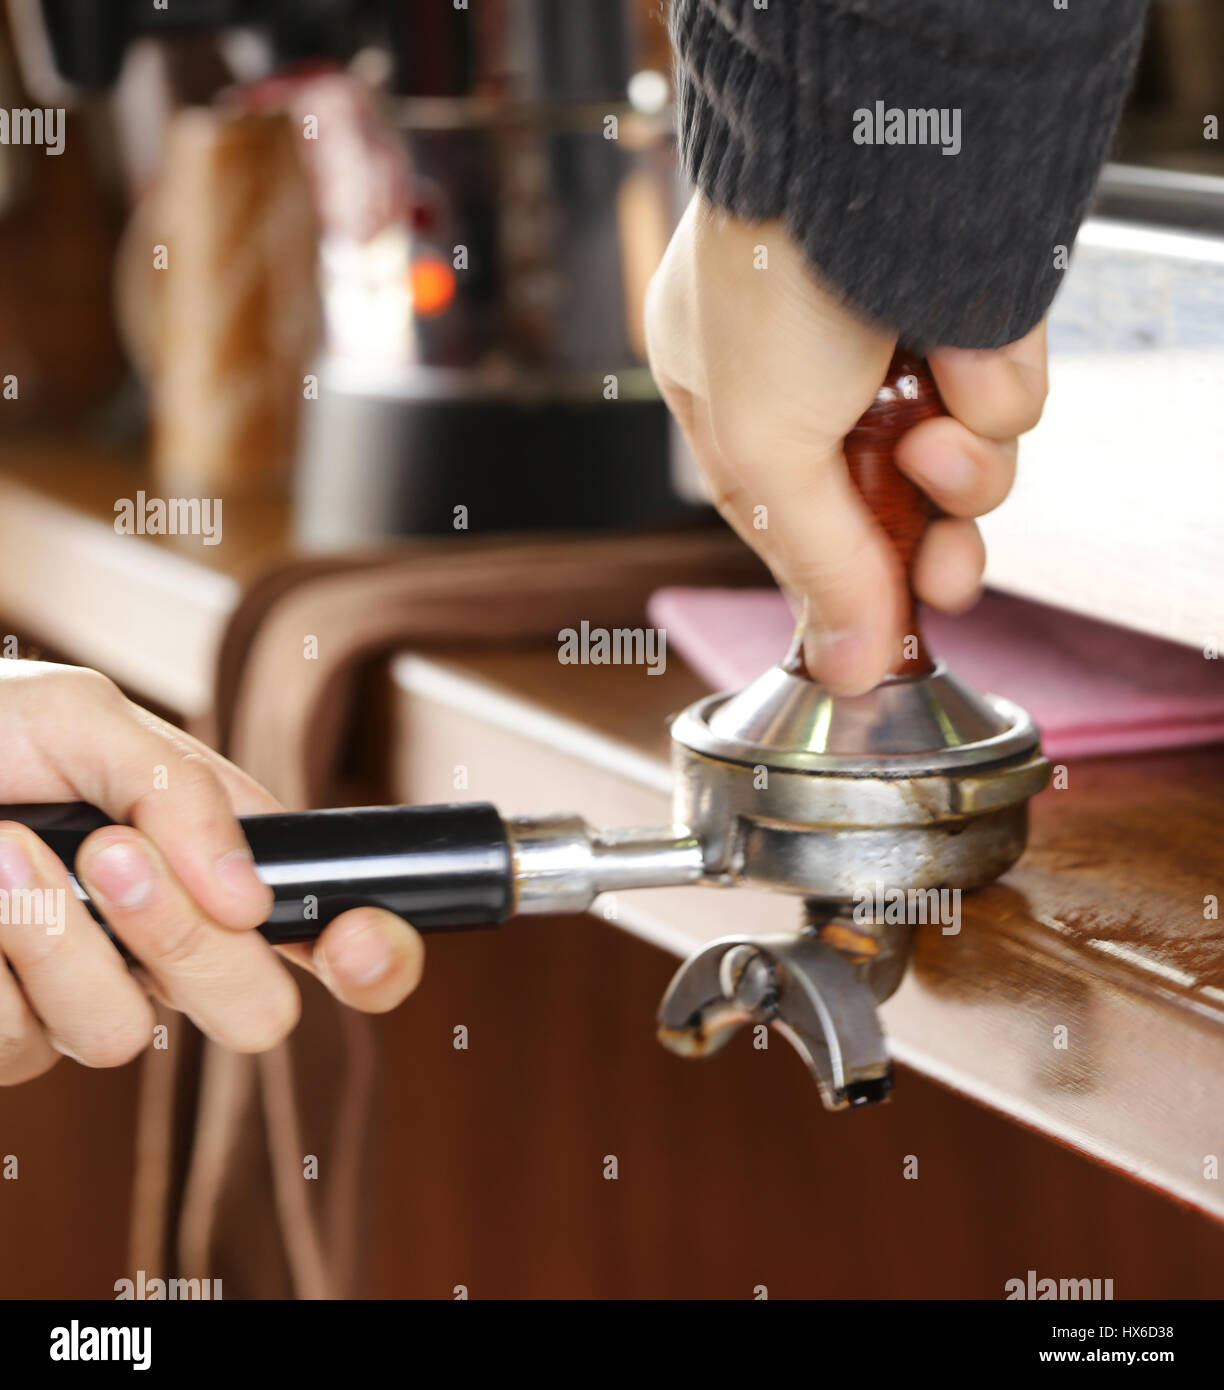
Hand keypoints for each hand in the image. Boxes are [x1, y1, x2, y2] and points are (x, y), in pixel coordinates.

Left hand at [0, 661, 423, 1084]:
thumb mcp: (86, 718)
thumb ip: (188, 790)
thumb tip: (251, 897)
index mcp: (212, 868)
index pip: (331, 938)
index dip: (373, 955)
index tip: (355, 941)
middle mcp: (164, 947)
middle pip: (253, 1014)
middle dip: (187, 940)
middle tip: (116, 857)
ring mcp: (84, 1000)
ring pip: (123, 1034)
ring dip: (55, 931)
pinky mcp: (3, 1040)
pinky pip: (20, 1044)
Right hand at [645, 194, 1047, 693]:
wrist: (866, 148)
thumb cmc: (769, 282)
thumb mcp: (766, 453)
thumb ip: (818, 567)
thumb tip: (848, 667)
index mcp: (731, 404)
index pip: (796, 523)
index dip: (847, 582)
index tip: (881, 637)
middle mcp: (818, 381)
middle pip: (894, 511)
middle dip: (928, 549)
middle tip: (945, 570)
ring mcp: (900, 351)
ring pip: (964, 468)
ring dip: (965, 470)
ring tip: (939, 430)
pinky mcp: (974, 320)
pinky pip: (1007, 401)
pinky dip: (995, 390)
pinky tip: (967, 353)